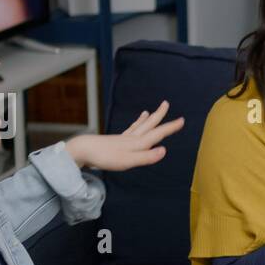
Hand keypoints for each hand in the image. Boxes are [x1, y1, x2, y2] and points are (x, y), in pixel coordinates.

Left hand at [65, 100, 183, 169]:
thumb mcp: (128, 161)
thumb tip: (164, 150)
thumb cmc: (105, 157)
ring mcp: (123, 139)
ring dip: (147, 119)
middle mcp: (132, 139)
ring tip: (151, 112)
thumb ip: (146, 157)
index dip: (170, 127)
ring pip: (139, 126)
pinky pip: (130, 130)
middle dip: (159, 116)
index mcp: (137, 144)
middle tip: (166, 104)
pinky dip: (135, 124)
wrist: (83, 150)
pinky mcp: (115, 141)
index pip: (158, 134)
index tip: (182, 120)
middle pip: (149, 125)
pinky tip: (135, 124)